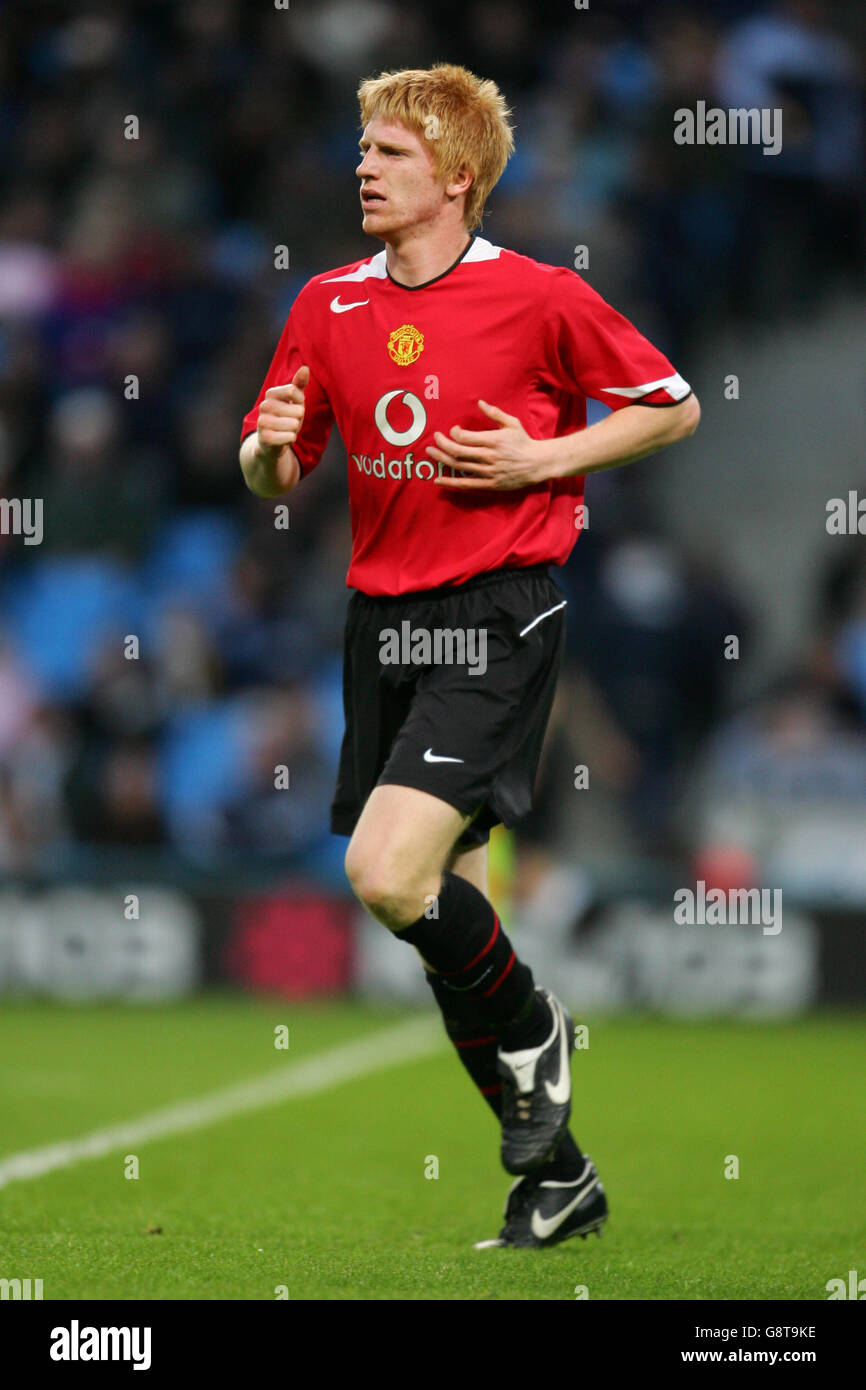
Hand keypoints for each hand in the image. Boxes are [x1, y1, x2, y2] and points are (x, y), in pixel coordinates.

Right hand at [256, 366, 309, 453]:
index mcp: (270, 393)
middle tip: (290, 421)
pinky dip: (291, 439)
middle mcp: (264, 406)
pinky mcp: (265, 438)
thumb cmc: (286, 416)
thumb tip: (305, 368)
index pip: (294, 391)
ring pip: (294, 424)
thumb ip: (299, 384)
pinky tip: (285, 438)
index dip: (300, 402)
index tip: (293, 406)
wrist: (270, 442)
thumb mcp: (295, 399)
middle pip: (298, 410)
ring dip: (295, 430)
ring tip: (286, 430)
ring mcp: (262, 422)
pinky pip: (289, 437)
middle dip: (299, 419)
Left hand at [428, 400, 549, 490]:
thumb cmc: (524, 441)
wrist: (538, 464)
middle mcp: (489, 457)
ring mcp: (489, 472)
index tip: (453, 430)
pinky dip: (451, 482)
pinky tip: (438, 480)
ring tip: (430, 453)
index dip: (454, 433)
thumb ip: (495, 413)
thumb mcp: (512, 423)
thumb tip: (479, 403)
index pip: (465, 437)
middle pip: (458, 452)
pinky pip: (466, 484)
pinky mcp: (490, 484)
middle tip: (433, 440)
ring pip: (459, 467)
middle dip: (442, 445)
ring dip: (442, 460)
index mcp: (493, 440)